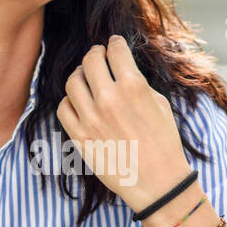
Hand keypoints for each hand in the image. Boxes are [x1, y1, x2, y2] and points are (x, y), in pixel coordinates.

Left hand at [56, 35, 189, 211]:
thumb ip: (137, 83)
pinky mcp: (79, 137)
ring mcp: (91, 119)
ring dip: (80, 76)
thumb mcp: (159, 104)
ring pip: (72, 82)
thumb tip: (120, 68)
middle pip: (90, 61)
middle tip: (97, 56)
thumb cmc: (164, 143)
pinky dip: (69, 101)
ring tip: (86, 79)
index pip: (116, 51)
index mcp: (133, 87)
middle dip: (95, 54)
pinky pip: (63, 108)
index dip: (115, 44)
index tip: (113, 45)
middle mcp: (109, 99)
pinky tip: (79, 103)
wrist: (158, 182)